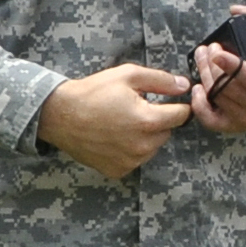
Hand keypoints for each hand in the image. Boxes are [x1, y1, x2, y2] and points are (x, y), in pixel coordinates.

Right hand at [35, 63, 196, 178]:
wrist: (60, 116)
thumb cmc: (93, 93)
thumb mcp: (127, 75)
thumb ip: (161, 80)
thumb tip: (185, 86)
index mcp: (148, 121)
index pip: (181, 116)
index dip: (177, 106)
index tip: (168, 101)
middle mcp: (143, 145)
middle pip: (166, 132)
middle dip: (157, 120)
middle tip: (135, 109)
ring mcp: (131, 161)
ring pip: (152, 147)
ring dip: (145, 136)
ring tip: (122, 123)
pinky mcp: (119, 170)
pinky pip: (136, 159)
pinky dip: (130, 149)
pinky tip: (114, 137)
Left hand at [190, 4, 245, 134]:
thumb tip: (235, 10)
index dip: (232, 66)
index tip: (217, 53)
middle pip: (229, 86)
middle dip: (212, 66)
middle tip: (207, 49)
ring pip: (218, 97)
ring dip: (204, 75)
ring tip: (202, 59)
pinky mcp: (234, 127)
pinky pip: (210, 119)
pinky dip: (200, 104)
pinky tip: (198, 88)